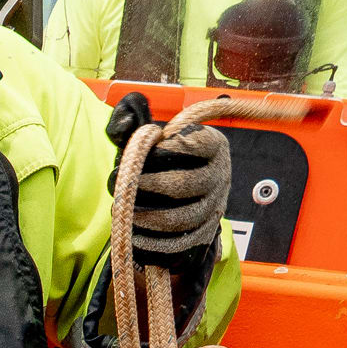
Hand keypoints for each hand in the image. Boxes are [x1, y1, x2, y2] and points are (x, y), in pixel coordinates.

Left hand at [106, 92, 231, 268]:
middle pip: (189, 184)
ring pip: (184, 217)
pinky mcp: (203, 233)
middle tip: (127, 185)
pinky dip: (156, 242)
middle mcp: (219, 176)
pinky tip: (135, 235)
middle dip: (153, 186)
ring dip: (151, 217)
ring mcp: (214, 207)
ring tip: (127, 212)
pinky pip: (181, 243)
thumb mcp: (151, 141)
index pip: (201, 144)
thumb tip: (127, 104)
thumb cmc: (160, 162)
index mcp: (213, 146)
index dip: (175, 147)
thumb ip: (137, 123)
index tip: (150, 149)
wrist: (175, 198)